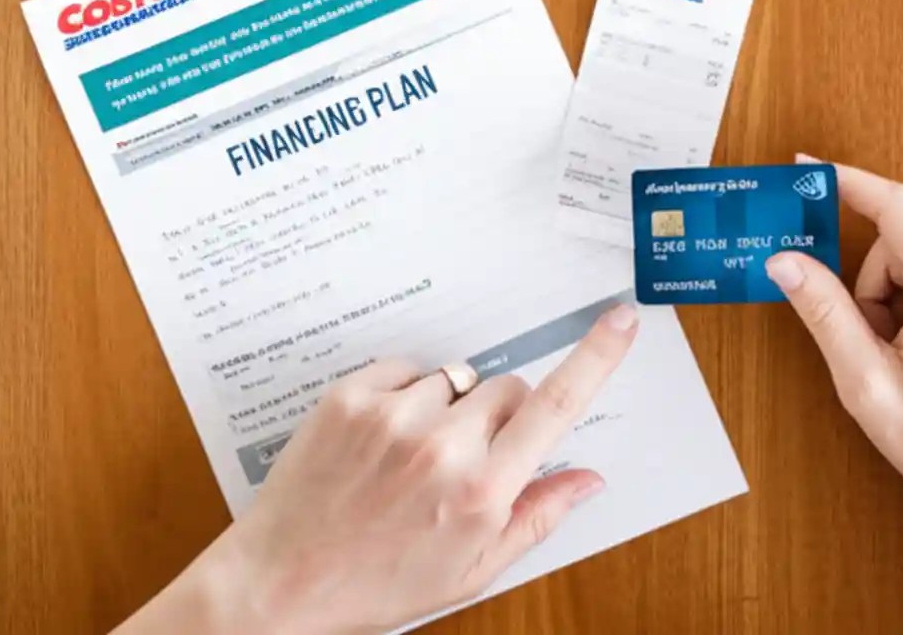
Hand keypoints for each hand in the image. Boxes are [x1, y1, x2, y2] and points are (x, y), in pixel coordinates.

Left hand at [116, 305, 638, 634]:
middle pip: (507, 388)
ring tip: (409, 455)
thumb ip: (538, 516)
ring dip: (446, 407)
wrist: (281, 582)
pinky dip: (402, 394)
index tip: (621, 320)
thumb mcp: (473, 570)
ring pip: (455, 380)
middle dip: (500, 416)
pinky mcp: (350, 397)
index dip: (596, 358)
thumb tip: (589, 477)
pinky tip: (381, 439)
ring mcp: (392, 417)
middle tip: (466, 457)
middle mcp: (442, 448)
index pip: (555, 408)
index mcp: (482, 493)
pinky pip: (405, 369)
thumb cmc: (378, 583)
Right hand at [766, 159, 902, 509]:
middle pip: (898, 244)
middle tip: (872, 348)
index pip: (896, 209)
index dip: (848, 183)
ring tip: (900, 359)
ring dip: (891, 302)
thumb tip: (784, 261)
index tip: (807, 169)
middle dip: (870, 290)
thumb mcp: (864, 379)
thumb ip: (823, 311)